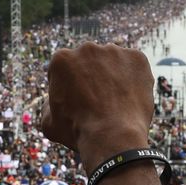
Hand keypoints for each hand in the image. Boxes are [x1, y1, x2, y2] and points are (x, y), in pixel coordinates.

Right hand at [40, 43, 153, 173]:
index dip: (72, 87)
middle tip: (100, 101)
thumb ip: (48, 105)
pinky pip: (135, 67)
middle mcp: (87, 48)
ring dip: (114, 76)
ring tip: (117, 102)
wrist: (113, 136)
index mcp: (62, 59)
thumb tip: (54, 99)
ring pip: (113, 63)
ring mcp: (114, 51)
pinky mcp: (137, 58)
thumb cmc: (78, 131)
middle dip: (93, 78)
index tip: (79, 102)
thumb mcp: (49, 123)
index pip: (66, 70)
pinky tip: (131, 97)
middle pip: (90, 62)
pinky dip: (134, 79)